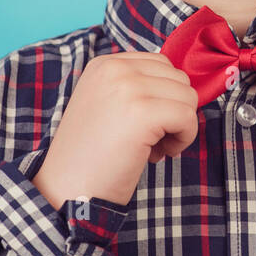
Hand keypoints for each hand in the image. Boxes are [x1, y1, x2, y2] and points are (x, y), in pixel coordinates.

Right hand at [32, 52, 198, 208]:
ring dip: (180, 127)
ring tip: (153, 148)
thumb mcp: (107, 106)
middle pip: (179, 79)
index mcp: (105, 64)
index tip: (146, 125)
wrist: (67, 191)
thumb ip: (136, 88)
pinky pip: (187, 117)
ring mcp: (128, 87)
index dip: (164, 98)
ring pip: (188, 97)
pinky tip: (159, 154)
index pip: (162, 65)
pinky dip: (183, 139)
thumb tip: (182, 88)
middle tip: (150, 140)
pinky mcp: (143, 112)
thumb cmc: (93, 156)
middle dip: (174, 110)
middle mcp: (115, 68)